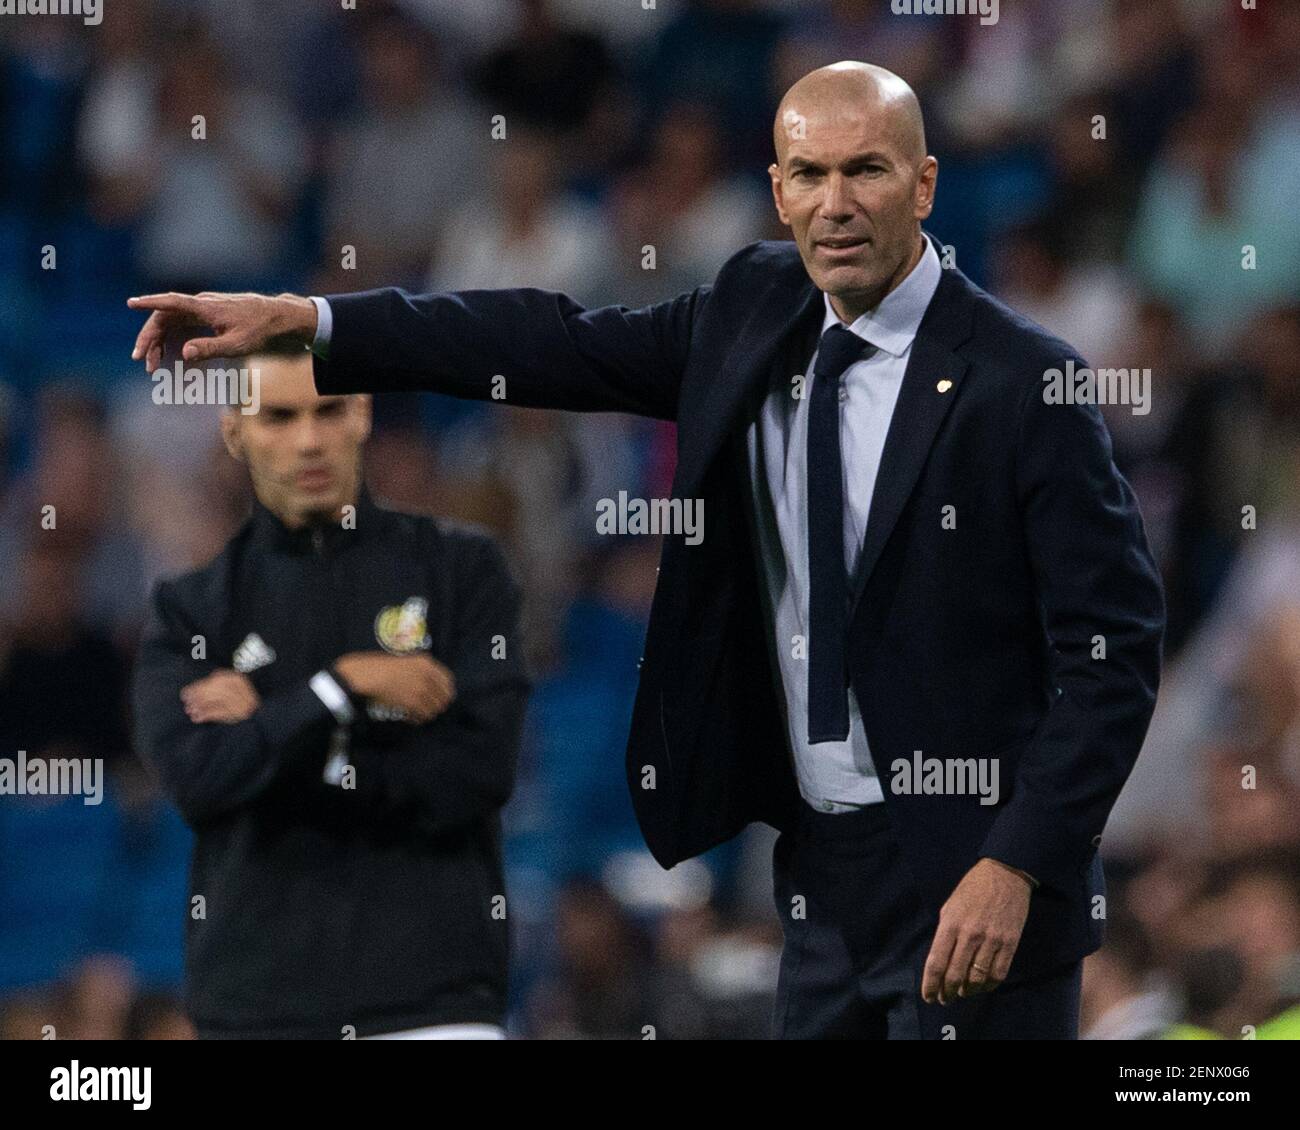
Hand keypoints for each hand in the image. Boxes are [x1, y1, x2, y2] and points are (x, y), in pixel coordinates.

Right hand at [128, 290, 317, 371]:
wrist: (278, 318)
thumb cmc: (260, 331)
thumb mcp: (237, 344)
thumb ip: (210, 348)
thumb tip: (184, 353)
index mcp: (205, 307)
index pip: (171, 302)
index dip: (150, 302)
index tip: (131, 303)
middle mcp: (200, 304)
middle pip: (164, 317)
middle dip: (149, 338)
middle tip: (142, 361)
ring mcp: (202, 309)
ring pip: (171, 322)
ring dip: (158, 342)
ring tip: (153, 367)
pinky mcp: (206, 315)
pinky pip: (181, 325)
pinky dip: (171, 340)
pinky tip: (168, 358)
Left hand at [181, 669, 260, 724]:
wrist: (262, 715)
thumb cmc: (244, 699)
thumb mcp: (233, 686)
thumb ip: (219, 682)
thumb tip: (198, 686)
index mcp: (238, 679)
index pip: (214, 681)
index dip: (198, 686)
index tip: (186, 692)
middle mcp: (241, 689)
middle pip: (214, 691)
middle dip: (198, 696)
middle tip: (186, 701)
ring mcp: (242, 702)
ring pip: (216, 701)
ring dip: (200, 706)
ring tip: (189, 710)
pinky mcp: (240, 714)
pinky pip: (220, 713)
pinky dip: (206, 715)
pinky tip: (197, 718)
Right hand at [333, 652, 455, 723]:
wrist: (367, 676)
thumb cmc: (381, 667)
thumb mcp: (406, 660)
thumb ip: (422, 670)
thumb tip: (432, 685)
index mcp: (427, 663)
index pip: (449, 680)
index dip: (447, 691)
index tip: (443, 697)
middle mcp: (427, 676)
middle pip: (445, 697)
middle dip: (439, 704)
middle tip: (432, 708)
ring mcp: (421, 690)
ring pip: (435, 709)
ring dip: (428, 713)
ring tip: (420, 714)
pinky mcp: (412, 703)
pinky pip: (422, 716)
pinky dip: (418, 719)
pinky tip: (412, 718)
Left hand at [920, 857, 1031, 1004]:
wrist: (1005, 875)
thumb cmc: (972, 889)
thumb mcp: (950, 906)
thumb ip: (945, 934)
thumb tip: (941, 961)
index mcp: (950, 924)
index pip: (936, 962)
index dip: (930, 984)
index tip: (928, 997)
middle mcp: (970, 935)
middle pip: (955, 975)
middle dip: (947, 993)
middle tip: (944, 999)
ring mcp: (991, 941)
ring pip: (977, 979)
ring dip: (967, 992)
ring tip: (961, 994)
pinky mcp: (1010, 944)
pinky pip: (998, 974)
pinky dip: (988, 986)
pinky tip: (981, 987)